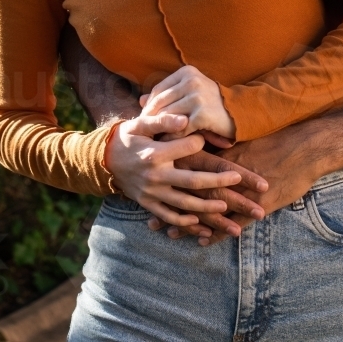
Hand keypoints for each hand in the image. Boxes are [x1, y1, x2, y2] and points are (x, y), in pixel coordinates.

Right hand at [104, 111, 242, 227]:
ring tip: (226, 207)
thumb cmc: (127, 137)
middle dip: (217, 181)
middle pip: (192, 181)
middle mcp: (155, 176)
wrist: (104, 161)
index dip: (200, 142)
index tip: (213, 139)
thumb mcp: (140, 124)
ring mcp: (152, 193)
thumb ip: (163, 121)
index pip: (185, 148)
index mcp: (155, 154)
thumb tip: (185, 119)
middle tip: (238, 178)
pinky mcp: (148, 204)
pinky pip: (168, 216)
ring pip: (184, 204)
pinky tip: (200, 223)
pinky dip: (184, 222)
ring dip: (206, 207)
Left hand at [140, 65, 235, 139]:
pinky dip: (174, 138)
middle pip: (160, 103)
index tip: (144, 122)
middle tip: (146, 135)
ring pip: (168, 117)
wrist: (240, 112)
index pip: (158, 90)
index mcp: (187, 72)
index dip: (149, 107)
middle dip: (151, 120)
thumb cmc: (211, 104)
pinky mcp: (202, 114)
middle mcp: (191, 81)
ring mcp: (197, 96)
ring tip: (156, 140)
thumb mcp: (189, 94)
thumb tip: (140, 100)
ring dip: (161, 131)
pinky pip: (179, 129)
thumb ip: (166, 95)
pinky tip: (172, 145)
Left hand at [148, 122, 320, 243]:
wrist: (306, 148)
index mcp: (224, 156)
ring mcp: (241, 192)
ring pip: (208, 210)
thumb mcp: (249, 139)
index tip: (150, 185)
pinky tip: (202, 242)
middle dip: (170, 205)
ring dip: (188, 223)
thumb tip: (208, 142)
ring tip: (169, 232)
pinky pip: (232, 224)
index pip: (189, 168)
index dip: (169, 178)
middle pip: (191, 192)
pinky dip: (217, 234)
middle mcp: (228, 175)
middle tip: (150, 217)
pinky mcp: (256, 205)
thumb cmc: (279, 140)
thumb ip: (226, 145)